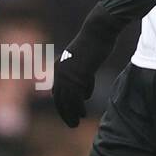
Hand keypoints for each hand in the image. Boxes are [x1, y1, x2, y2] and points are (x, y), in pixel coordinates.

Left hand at [51, 6, 117, 127]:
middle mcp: (61, 72)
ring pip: (67, 100)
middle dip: (64, 113)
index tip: (68, 115)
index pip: (57, 92)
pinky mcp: (79, 74)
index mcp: (59, 67)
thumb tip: (82, 95)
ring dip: (71, 113)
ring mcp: (69, 73)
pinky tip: (82, 114)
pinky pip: (76, 96)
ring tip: (75, 124)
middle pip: (60, 99)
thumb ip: (81, 78)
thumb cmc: (94, 44)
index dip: (62, 106)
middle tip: (71, 124)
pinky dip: (78, 107)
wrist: (98, 31)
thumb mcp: (84, 62)